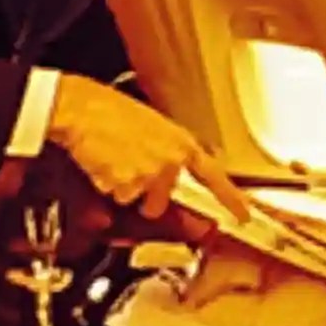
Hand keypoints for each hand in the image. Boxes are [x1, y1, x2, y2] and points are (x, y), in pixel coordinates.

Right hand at [47, 73, 249, 222]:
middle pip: (162, 200)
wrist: (82, 109)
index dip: (231, 199)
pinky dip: (107, 186)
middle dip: (146, 196)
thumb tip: (172, 171)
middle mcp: (170, 161)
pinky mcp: (128, 185)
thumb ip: (168, 150)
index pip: (214, 176)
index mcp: (181, 143)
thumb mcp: (152, 125)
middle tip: (128, 167)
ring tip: (113, 160)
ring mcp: (150, 175)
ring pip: (137, 200)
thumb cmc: (109, 110)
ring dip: (124, 188)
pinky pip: (117, 197)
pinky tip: (103, 163)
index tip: (243, 216)